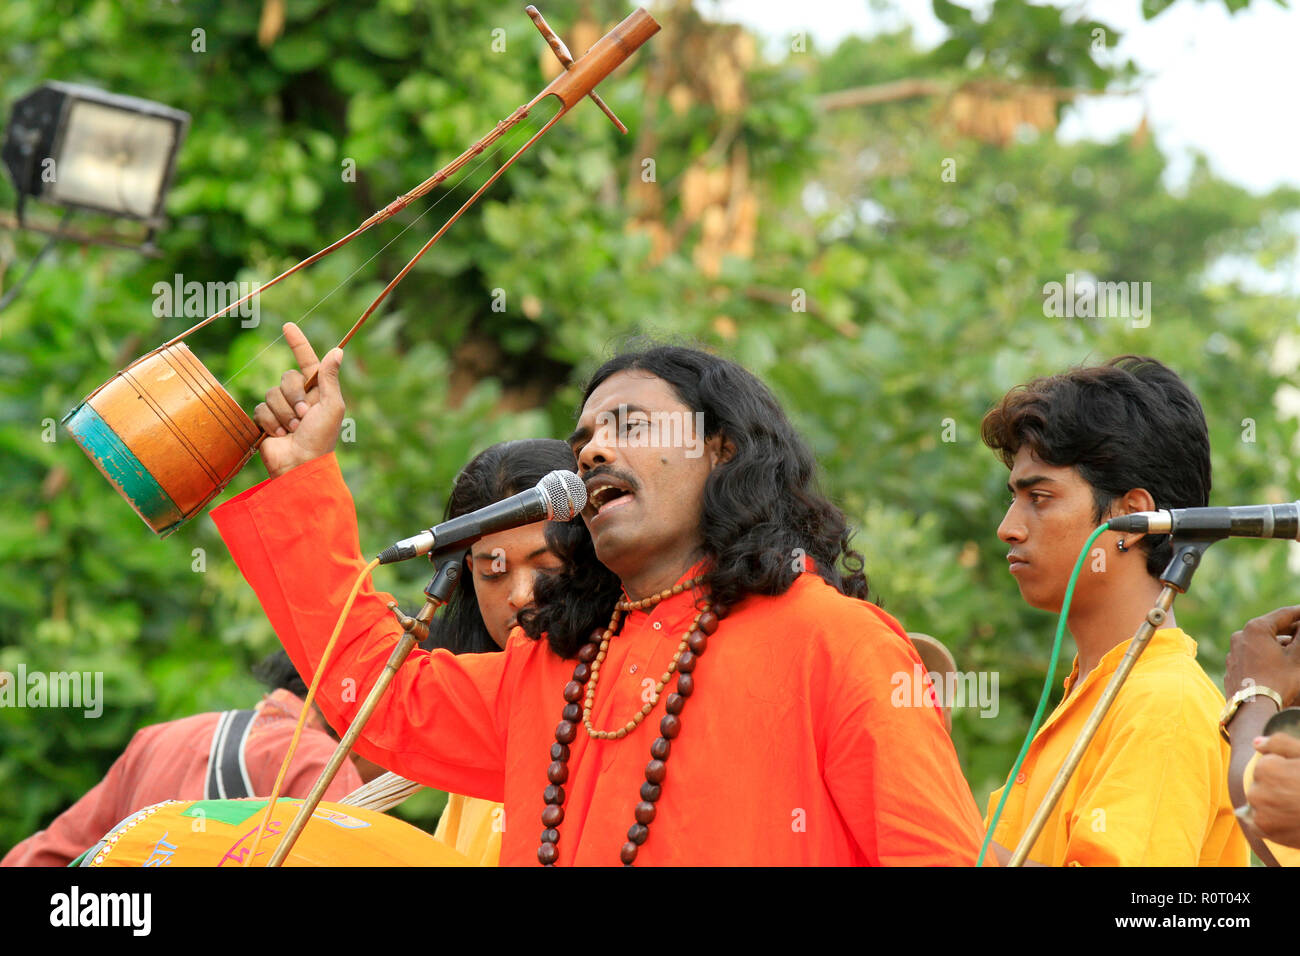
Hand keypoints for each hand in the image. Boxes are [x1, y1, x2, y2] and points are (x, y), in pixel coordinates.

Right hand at [254, 322, 345, 478]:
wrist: (300, 465)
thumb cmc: (321, 438)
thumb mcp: (331, 406)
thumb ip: (330, 378)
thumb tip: (337, 350)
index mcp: (317, 391)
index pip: (306, 360)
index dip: (298, 343)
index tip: (287, 326)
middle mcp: (299, 397)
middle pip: (286, 378)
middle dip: (294, 397)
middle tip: (304, 416)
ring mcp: (282, 408)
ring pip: (271, 393)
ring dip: (284, 413)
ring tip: (293, 430)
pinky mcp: (266, 420)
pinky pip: (261, 408)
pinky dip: (271, 422)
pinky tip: (280, 435)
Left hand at [1225, 606, 1299, 706]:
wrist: (1254, 709)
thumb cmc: (1279, 681)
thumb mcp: (1298, 657)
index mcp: (1255, 628)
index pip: (1284, 614)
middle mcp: (1240, 636)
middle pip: (1271, 628)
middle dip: (1291, 629)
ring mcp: (1233, 652)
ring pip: (1261, 642)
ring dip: (1280, 643)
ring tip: (1295, 648)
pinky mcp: (1232, 666)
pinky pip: (1252, 655)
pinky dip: (1267, 655)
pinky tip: (1279, 662)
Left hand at [1246, 734, 1299, 848]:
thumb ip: (1280, 744)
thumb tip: (1256, 743)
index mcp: (1267, 769)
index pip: (1266, 764)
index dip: (1285, 769)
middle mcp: (1258, 792)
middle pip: (1261, 784)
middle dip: (1276, 786)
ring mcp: (1261, 815)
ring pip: (1259, 802)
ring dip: (1271, 803)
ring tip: (1297, 807)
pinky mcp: (1267, 832)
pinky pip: (1256, 823)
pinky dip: (1267, 820)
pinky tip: (1285, 818)